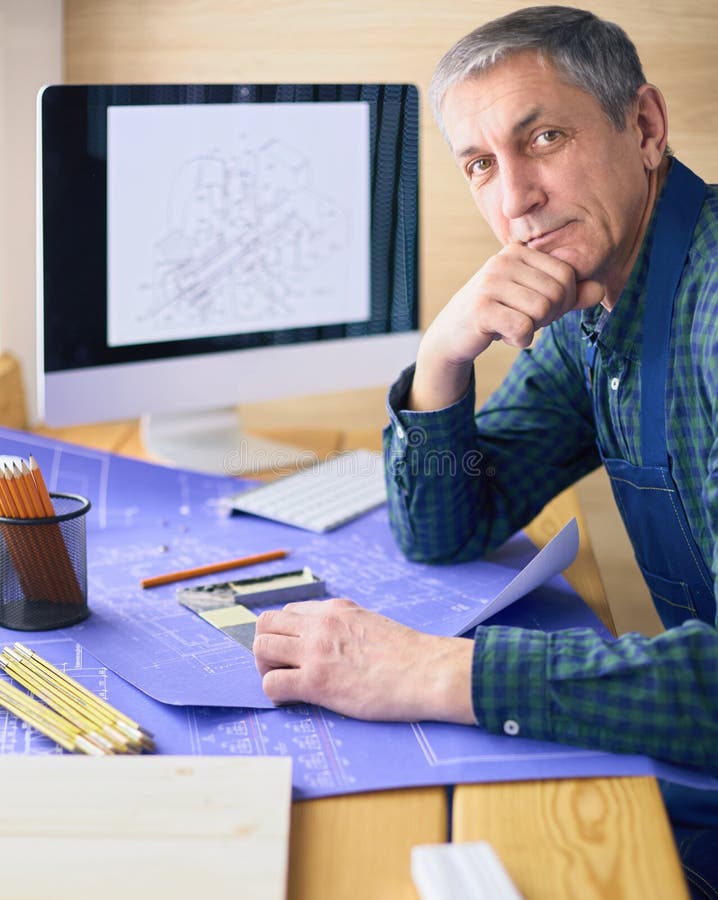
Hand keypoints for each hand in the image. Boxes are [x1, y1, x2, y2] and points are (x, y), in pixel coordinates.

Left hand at [253, 597, 475, 722]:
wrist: (427, 671)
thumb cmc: (408, 655)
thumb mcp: (371, 622)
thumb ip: (345, 625)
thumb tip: (332, 639)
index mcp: (334, 609)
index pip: (287, 612)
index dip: (284, 633)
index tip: (292, 651)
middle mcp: (320, 624)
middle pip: (265, 624)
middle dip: (266, 647)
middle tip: (281, 668)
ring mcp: (316, 651)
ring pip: (261, 649)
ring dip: (266, 668)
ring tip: (285, 684)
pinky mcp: (317, 681)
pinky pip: (271, 683)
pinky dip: (275, 693)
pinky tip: (292, 699)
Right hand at [410, 243, 603, 409]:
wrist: (453, 335)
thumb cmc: (498, 315)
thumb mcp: (535, 301)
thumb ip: (569, 296)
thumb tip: (599, 290)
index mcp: (518, 252)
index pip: (567, 274)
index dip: (564, 301)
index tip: (541, 311)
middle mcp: (503, 261)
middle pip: (557, 292)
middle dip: (549, 316)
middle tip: (526, 322)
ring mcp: (490, 283)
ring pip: (542, 310)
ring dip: (534, 328)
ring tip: (513, 326)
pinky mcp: (481, 308)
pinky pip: (523, 327)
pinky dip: (520, 340)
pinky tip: (503, 337)